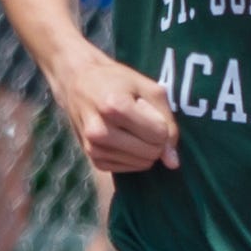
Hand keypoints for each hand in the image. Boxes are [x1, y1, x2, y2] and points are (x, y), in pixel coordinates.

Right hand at [56, 50, 179, 173]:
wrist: (77, 82)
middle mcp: (100, 131)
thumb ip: (167, 122)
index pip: (159, 135)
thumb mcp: (148, 89)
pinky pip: (129, 169)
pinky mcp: (93, 160)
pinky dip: (133, 156)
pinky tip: (122, 138)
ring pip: (142, 163)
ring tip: (128, 127)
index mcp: (115, 107)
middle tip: (140, 120)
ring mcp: (94, 148)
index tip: (148, 110)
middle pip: (151, 152)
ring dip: (144, 148)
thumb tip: (173, 163)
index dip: (161, 124)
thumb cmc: (117, 81)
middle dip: (155, 139)